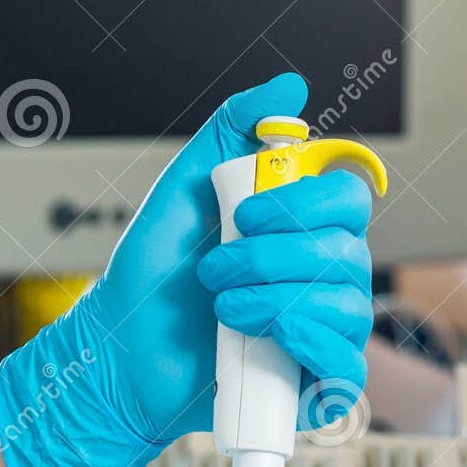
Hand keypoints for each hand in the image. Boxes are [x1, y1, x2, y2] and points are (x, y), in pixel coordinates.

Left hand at [0, 73, 374, 466]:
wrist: (118, 350)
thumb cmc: (149, 275)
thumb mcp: (183, 187)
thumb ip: (232, 129)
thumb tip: (290, 85)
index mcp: (301, 228)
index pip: (349, 199)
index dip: (305, 204)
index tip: (244, 214)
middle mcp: (320, 275)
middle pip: (347, 252)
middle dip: (271, 258)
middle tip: (212, 268)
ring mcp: (320, 328)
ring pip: (347, 305)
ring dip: (275, 301)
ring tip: (222, 308)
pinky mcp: (310, 381)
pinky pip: (347, 364)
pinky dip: (312, 345)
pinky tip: (270, 339)